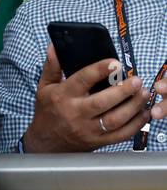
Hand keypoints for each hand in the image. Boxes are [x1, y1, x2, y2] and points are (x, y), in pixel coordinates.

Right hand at [22, 46, 150, 152]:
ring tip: (144, 94)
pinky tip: (144, 113)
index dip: (99, 71)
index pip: (82, 81)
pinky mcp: (98, 141)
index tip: (115, 63)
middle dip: (122, 90)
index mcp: (63, 96)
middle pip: (102, 102)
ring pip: (115, 119)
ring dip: (133, 106)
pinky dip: (136, 124)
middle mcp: (75, 113)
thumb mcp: (44, 87)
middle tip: (137, 80)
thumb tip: (55, 47)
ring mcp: (88, 129)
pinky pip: (121, 134)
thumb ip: (52, 67)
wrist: (46, 142)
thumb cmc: (47, 111)